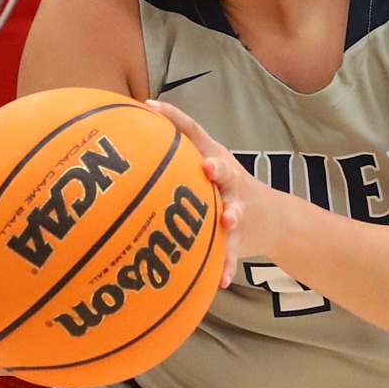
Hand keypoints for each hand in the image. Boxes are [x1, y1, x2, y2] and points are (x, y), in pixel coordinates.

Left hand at [145, 101, 256, 288]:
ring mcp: (238, 206)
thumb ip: (168, 159)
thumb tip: (116, 145)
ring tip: (227, 221)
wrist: (272, 220)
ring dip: (231, 215)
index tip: (151, 107)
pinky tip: (221, 279)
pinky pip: (232, 252)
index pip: (193, 131)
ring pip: (235, 210)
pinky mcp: (242, 235)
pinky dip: (227, 264)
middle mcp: (228, 179)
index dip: (173, 117)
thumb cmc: (221, 189)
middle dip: (218, 168)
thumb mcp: (202, 169)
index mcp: (213, 158)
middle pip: (225, 169)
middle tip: (208, 167)